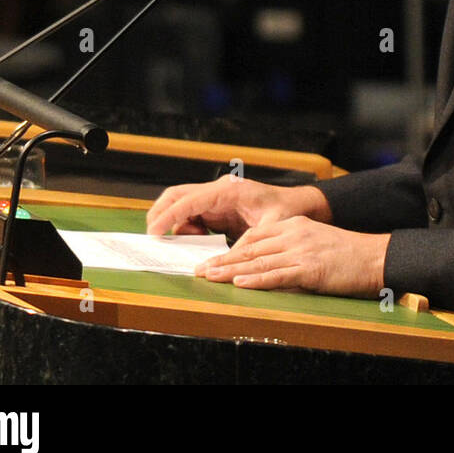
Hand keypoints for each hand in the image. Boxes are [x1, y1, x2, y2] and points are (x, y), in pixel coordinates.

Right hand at [146, 175, 330, 237]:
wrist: (300, 205)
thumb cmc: (287, 211)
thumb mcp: (269, 228)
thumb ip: (246, 244)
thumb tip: (220, 262)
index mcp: (228, 190)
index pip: (189, 200)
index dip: (169, 216)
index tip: (154, 233)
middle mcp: (218, 190)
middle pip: (177, 195)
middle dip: (161, 214)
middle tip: (154, 238)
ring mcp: (216, 199)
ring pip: (181, 206)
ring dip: (175, 224)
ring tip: (190, 241)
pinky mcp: (217, 209)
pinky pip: (192, 216)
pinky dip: (186, 229)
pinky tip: (199, 240)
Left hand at [194, 216, 389, 297]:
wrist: (376, 256)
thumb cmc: (349, 253)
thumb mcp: (317, 241)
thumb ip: (293, 246)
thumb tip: (269, 262)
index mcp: (296, 225)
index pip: (256, 235)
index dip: (231, 249)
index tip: (213, 259)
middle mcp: (295, 234)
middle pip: (251, 248)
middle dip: (222, 261)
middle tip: (199, 270)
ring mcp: (302, 251)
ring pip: (258, 261)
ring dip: (230, 271)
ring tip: (209, 277)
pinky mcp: (310, 269)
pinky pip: (277, 275)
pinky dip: (256, 280)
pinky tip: (239, 283)